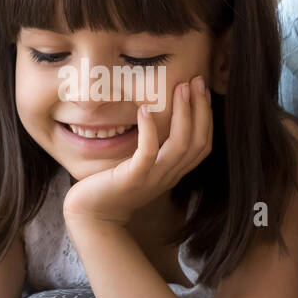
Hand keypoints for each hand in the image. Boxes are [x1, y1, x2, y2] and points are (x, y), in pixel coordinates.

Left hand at [62, 75, 211, 227]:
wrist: (92, 216)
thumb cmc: (112, 187)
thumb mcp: (140, 166)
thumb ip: (153, 149)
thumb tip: (156, 116)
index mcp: (173, 172)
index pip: (202, 145)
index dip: (206, 117)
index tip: (202, 90)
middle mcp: (168, 176)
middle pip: (197, 142)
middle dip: (201, 109)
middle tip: (196, 81)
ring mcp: (152, 178)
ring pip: (180, 145)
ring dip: (183, 114)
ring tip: (181, 87)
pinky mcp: (132, 179)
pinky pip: (148, 153)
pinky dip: (150, 130)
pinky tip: (145, 109)